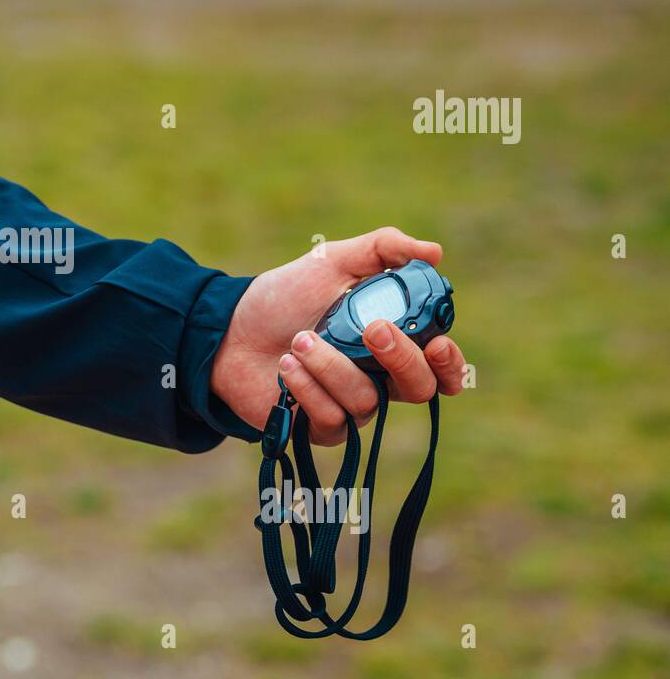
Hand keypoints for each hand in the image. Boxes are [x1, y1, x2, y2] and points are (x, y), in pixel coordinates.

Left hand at [210, 227, 465, 445]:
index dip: (450, 361)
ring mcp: (349, 407)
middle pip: (419, 388)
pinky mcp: (319, 429)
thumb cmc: (284, 297)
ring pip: (366, 402)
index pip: (440, 365)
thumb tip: (434, 252)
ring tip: (299, 339)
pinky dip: (308, 389)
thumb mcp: (331, 262)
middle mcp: (378, 379)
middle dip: (401, 360)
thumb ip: (382, 250)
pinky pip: (331, 420)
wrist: (229, 330)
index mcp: (392, 342)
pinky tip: (285, 368)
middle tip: (371, 329)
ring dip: (331, 366)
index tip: (437, 343)